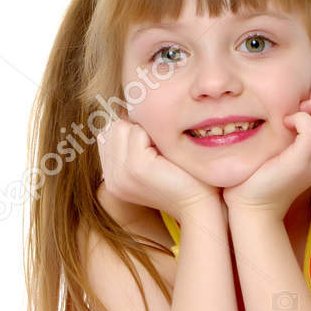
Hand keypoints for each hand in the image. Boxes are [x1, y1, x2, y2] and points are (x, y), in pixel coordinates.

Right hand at [96, 117, 221, 219]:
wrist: (202, 204)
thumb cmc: (184, 179)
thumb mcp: (154, 159)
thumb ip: (135, 141)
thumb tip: (126, 106)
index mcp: (113, 179)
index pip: (108, 134)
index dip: (133, 131)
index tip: (155, 147)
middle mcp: (112, 180)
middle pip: (112, 127)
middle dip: (137, 130)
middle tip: (162, 152)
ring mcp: (120, 175)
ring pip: (121, 126)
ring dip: (145, 132)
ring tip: (164, 154)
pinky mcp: (135, 168)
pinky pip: (136, 131)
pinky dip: (155, 136)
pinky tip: (169, 156)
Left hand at [221, 85, 310, 217]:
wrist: (257, 204)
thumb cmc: (271, 168)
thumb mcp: (295, 142)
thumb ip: (306, 121)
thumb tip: (302, 95)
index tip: (307, 105)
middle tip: (304, 106)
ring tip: (298, 113)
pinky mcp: (301, 162)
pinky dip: (300, 119)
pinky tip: (286, 125)